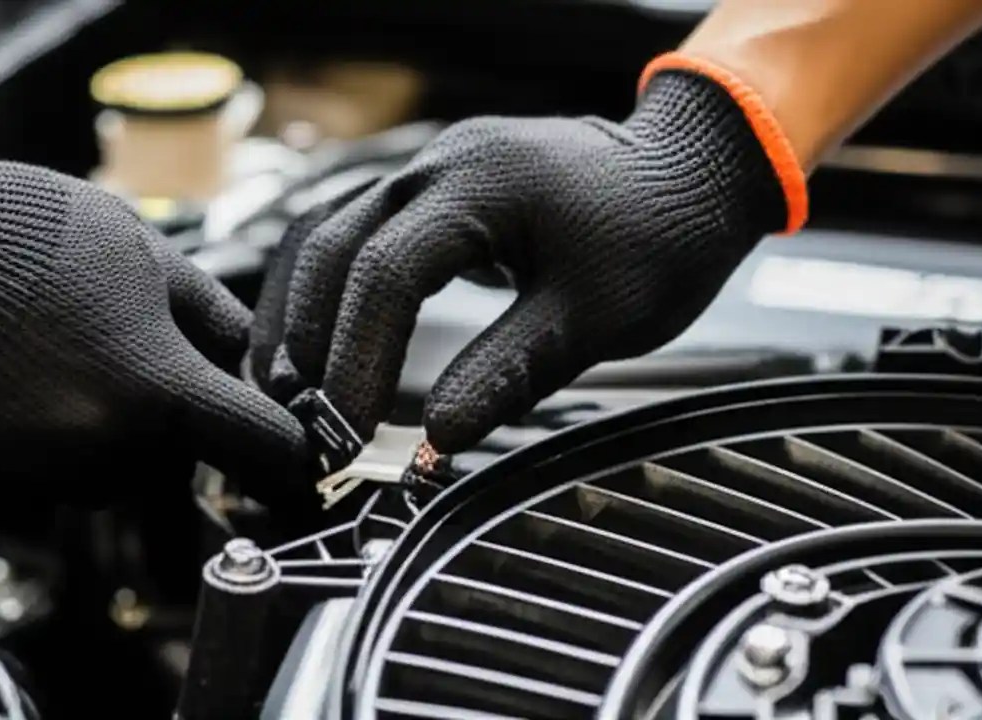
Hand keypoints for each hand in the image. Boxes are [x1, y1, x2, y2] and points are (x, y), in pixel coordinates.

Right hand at [0, 124, 305, 505]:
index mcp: (160, 390)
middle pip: (181, 460)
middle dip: (174, 417)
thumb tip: (261, 360)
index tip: (302, 462)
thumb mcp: (139, 246)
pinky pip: (52, 494)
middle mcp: (107, 451)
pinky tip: (23, 395)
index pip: (264, 450)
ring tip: (63, 355)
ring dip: (114, 435)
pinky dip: (53, 458)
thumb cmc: (10, 234)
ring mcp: (46, 477)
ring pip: (119, 475)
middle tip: (126, 345)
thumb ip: (215, 313)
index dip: (293, 455)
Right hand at [251, 69, 795, 453]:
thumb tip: (437, 438)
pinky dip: (328, 290)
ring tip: (290, 387)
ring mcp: (429, 171)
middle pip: (331, 245)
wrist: (691, 171)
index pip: (386, 275)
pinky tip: (321, 338)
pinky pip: (353, 232)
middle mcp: (438, 165)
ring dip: (302, 311)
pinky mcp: (432, 190)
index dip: (357, 358)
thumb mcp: (594, 316)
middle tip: (298, 417)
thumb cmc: (659, 232)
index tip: (347, 428)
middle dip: (306, 337)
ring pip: (327, 233)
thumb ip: (508, 372)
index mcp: (479, 183)